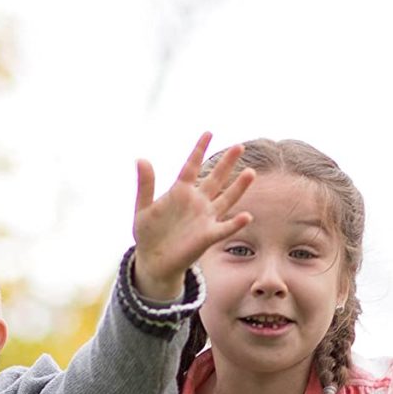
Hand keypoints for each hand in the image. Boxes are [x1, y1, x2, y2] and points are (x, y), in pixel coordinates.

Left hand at [133, 132, 253, 300]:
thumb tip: (141, 158)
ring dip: (239, 187)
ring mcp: (205, 218)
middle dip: (226, 163)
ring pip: (226, 199)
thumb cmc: (148, 233)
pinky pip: (225, 228)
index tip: (208, 133)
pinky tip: (246, 216)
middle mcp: (197, 202)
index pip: (192, 166)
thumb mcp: (142, 207)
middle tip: (239, 146)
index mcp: (180, 192)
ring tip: (250, 172)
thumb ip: (145, 185)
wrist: (153, 260)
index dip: (199, 150)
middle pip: (216, 178)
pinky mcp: (208, 236)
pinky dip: (235, 223)